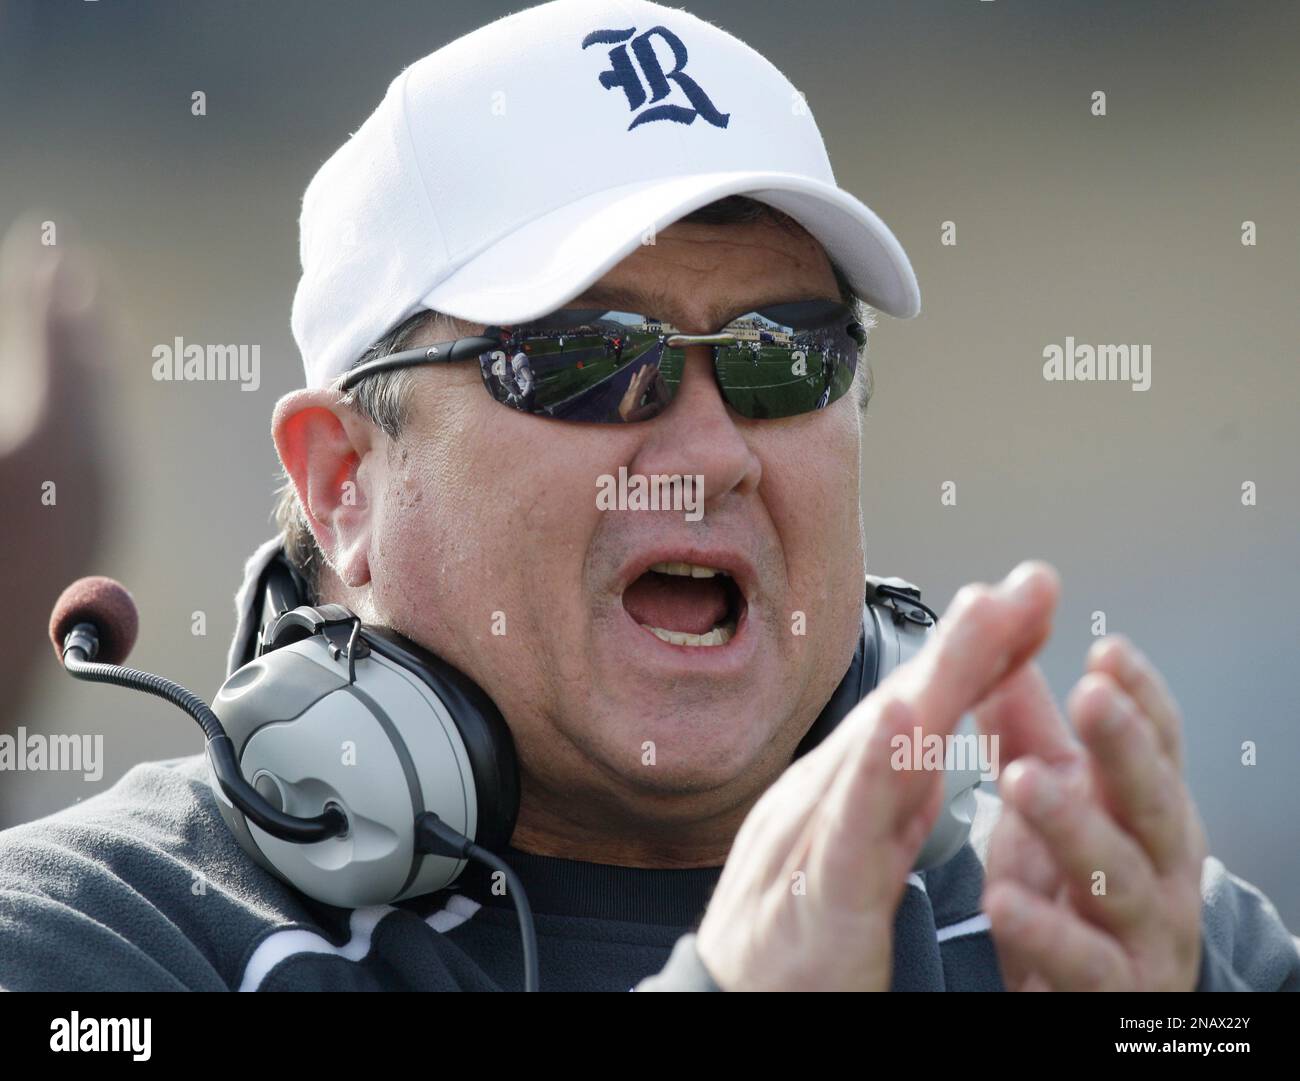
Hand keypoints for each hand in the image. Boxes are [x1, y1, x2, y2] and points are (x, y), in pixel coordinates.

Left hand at [617, 362, 667, 421]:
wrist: (617, 421)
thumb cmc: (630, 419)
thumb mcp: (640, 416)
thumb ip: (648, 410)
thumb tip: (657, 404)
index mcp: (636, 395)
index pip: (644, 383)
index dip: (650, 376)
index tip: (656, 370)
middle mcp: (632, 392)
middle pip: (640, 379)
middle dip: (646, 371)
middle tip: (652, 364)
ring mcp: (628, 393)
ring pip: (636, 380)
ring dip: (641, 373)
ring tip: (644, 366)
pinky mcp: (626, 395)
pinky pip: (631, 384)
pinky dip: (633, 379)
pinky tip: (634, 374)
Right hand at [695, 562, 1059, 989]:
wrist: (730, 1015)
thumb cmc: (796, 939)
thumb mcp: (861, 853)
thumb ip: (894, 797)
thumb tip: (928, 736)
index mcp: (847, 793)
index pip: (920, 708)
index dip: (977, 654)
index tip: (1032, 601)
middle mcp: (825, 799)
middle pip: (904, 710)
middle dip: (967, 643)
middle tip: (1023, 585)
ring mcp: (813, 841)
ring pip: (879, 750)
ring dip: (933, 679)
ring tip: (979, 621)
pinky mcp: (817, 899)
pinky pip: (849, 831)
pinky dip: (876, 773)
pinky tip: (903, 723)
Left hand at [980, 635, 1208, 989]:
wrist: (1091, 1003)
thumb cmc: (1072, 891)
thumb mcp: (1052, 804)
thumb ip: (1028, 731)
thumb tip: (1006, 647)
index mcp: (1143, 809)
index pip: (1158, 745)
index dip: (1141, 698)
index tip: (1109, 649)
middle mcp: (1157, 865)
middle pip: (1152, 799)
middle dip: (1125, 747)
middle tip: (1091, 696)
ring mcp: (1140, 930)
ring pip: (1120, 876)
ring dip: (1075, 826)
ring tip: (1021, 782)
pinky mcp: (1108, 990)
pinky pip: (1082, 961)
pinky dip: (1045, 931)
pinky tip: (1002, 901)